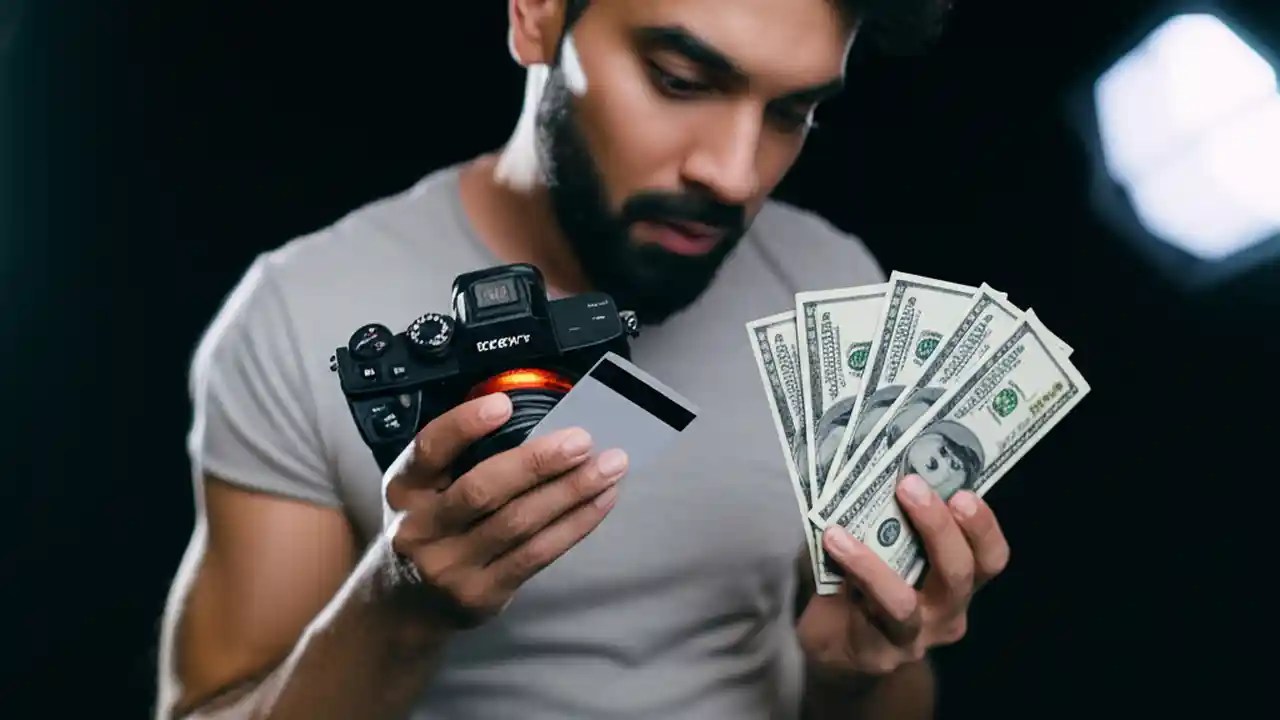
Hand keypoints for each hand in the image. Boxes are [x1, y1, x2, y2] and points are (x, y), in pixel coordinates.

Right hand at [382, 392, 627, 626]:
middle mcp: (420, 528)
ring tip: (608, 467)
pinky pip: (536, 554)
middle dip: (537, 462)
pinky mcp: (482, 594)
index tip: (504, 405)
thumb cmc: (427, 529)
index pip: (429, 450)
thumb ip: (459, 460)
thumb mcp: (422, 491)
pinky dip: (574, 525)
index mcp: (405, 489)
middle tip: (582, 440)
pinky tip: (600, 502)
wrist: (402, 608)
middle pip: (482, 490)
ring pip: (518, 523)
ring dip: (570, 492)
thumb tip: (535, 422)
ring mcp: (451, 566)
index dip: (464, 425)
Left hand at [797, 474, 1009, 679]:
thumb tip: (879, 464)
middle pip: (960, 575)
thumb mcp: (889, 548)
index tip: (963, 490)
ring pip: (904, 604)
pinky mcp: (876, 653)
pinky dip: (844, 577)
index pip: (990, 557)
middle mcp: (947, 613)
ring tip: (840, 528)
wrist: (838, 646)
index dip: (983, 526)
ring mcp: (913, 638)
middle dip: (938, 527)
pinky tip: (829, 544)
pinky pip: (860, 614)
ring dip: (872, 563)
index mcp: (958, 581)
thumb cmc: (867, 583)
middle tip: (910, 486)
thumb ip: (895, 518)